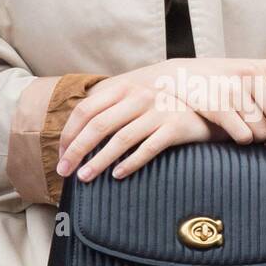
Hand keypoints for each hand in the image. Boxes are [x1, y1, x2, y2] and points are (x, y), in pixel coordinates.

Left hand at [55, 74, 234, 182]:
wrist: (204, 101)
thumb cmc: (159, 106)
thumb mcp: (132, 99)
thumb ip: (108, 108)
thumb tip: (74, 132)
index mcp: (122, 88)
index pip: (86, 110)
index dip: (70, 133)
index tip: (61, 153)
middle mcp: (138, 97)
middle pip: (98, 126)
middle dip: (77, 150)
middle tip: (64, 171)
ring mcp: (157, 111)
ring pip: (120, 139)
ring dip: (99, 161)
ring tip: (84, 177)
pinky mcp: (175, 127)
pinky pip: (148, 148)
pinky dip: (130, 163)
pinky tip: (117, 176)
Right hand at [143, 58, 265, 157]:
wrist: (177, 78)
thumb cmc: (222, 83)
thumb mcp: (253, 83)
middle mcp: (252, 74)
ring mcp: (232, 87)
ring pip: (263, 131)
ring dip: (258, 139)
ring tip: (245, 129)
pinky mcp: (216, 103)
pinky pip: (243, 136)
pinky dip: (242, 140)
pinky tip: (232, 131)